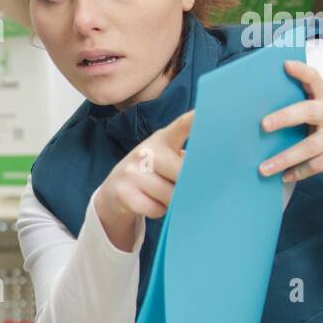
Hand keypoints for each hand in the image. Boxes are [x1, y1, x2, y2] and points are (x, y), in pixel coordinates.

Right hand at [95, 110, 194, 251]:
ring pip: (170, 195)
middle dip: (187, 186)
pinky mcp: (123, 192)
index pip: (182, 126)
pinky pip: (155, 209)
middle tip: (179, 187)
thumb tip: (207, 177)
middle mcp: (146, 151)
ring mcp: (131, 171)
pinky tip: (149, 202)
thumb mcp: (165, 159)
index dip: (197, 119)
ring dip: (172, 202)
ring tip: (160, 195)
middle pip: (182, 173)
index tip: (209, 111)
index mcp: (162, 139)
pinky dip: (157, 211)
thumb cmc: (151, 175)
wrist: (113, 192)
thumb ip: (185, 161)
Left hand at [259, 58, 322, 226]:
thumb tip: (262, 118)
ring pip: (310, 146)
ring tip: (263, 168)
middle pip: (309, 111)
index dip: (301, 72)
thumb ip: (302, 116)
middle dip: (284, 117)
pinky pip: (316, 164)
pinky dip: (297, 172)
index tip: (285, 65)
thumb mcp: (320, 124)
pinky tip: (284, 177)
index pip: (316, 80)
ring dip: (284, 158)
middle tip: (263, 125)